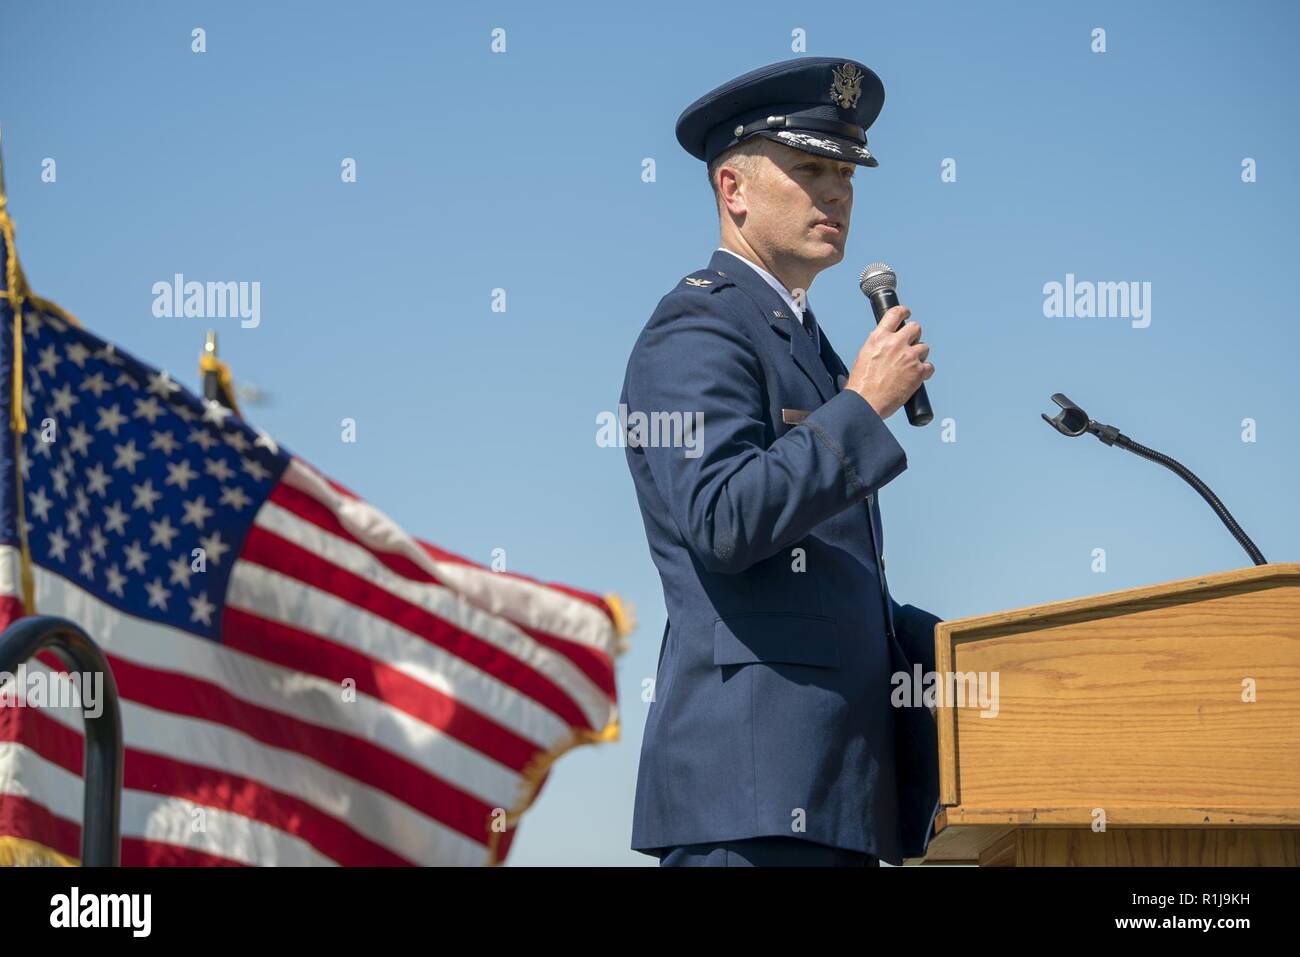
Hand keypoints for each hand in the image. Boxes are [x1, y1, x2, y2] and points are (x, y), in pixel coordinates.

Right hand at [844, 305, 933, 419]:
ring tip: (910, 366)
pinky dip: (925, 371)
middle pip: (915, 328)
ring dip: (919, 355)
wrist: (865, 403)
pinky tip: (917, 377)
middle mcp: (895, 344)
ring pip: (924, 347)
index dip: (904, 311)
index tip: (907, 313)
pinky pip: (929, 366)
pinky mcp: (918, 372)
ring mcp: (909, 357)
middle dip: (914, 335)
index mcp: (879, 338)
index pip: (895, 313)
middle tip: (910, 345)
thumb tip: (886, 343)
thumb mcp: (863, 356)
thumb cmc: (861, 384)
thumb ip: (878, 345)